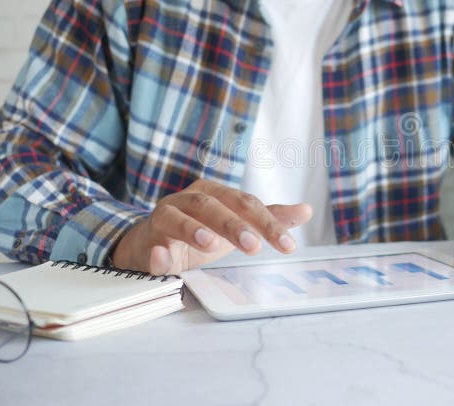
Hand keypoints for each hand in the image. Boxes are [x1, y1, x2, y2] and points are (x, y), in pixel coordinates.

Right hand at [112, 179, 312, 274]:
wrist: (152, 244)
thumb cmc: (199, 233)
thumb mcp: (235, 226)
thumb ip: (268, 218)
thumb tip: (306, 210)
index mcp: (214, 194)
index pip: (245, 204)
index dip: (268, 223)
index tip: (288, 245)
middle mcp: (188, 200)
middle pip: (212, 206)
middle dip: (233, 225)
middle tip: (253, 246)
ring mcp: (164, 218)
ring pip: (177, 218)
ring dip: (193, 230)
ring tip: (210, 244)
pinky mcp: (146, 240)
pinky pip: (150, 245)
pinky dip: (156, 252)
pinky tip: (163, 259)